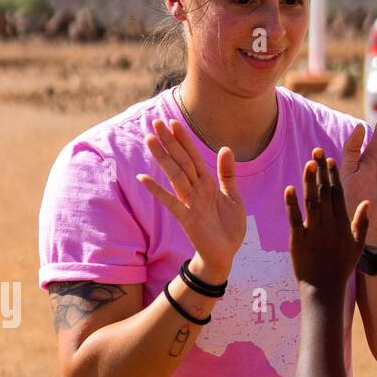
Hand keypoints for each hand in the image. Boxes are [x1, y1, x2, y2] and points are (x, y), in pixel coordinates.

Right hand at [137, 119, 245, 279]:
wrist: (225, 255)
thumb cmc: (228, 227)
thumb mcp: (233, 197)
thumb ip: (227, 174)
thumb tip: (225, 148)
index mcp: (207, 184)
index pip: (193, 157)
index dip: (184, 140)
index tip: (174, 123)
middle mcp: (196, 190)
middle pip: (181, 162)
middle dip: (170, 142)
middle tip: (155, 122)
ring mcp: (190, 204)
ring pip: (175, 176)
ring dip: (163, 158)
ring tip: (150, 140)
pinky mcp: (187, 219)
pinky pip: (171, 202)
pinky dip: (158, 191)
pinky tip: (143, 178)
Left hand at [285, 149, 369, 292]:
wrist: (323, 289)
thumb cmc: (340, 268)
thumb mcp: (357, 246)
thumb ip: (362, 223)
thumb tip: (367, 202)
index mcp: (343, 224)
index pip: (338, 194)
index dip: (333, 175)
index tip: (329, 159)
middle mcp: (329, 225)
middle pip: (325, 192)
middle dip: (321, 170)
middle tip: (316, 150)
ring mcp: (314, 232)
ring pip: (312, 202)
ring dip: (310, 181)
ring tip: (308, 163)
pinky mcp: (298, 240)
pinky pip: (295, 219)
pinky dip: (292, 204)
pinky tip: (290, 188)